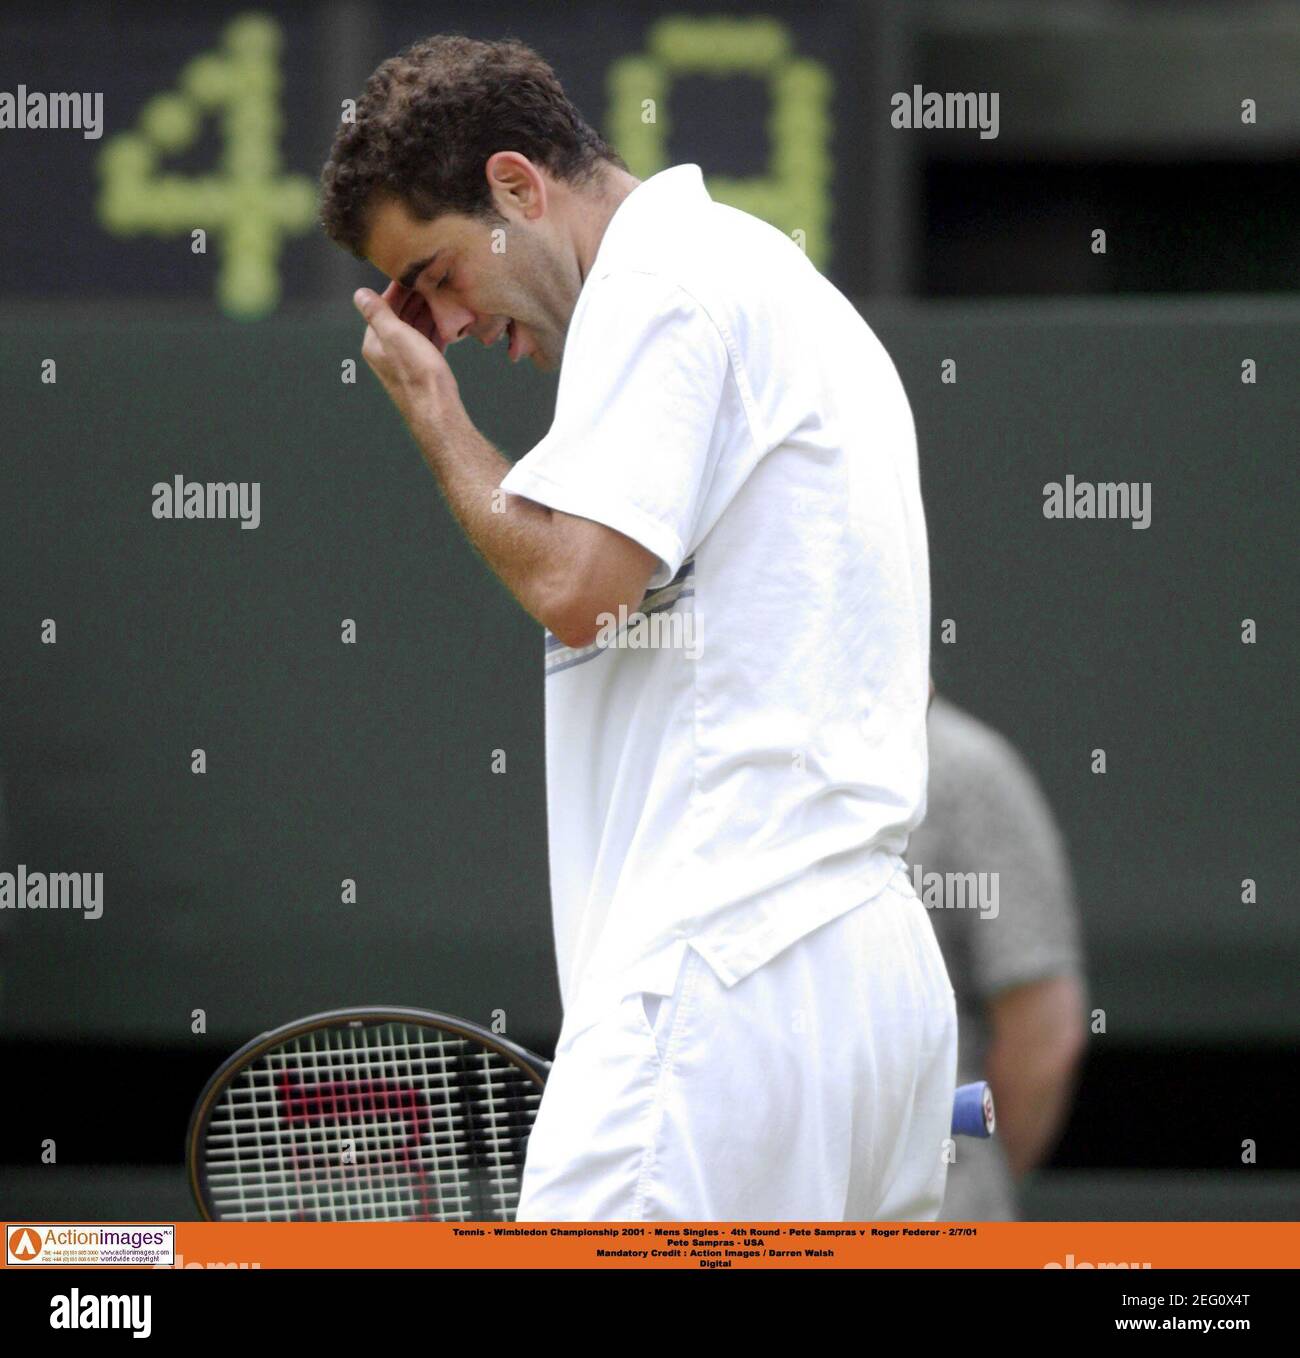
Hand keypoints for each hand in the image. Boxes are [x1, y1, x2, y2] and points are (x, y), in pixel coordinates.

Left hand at [354, 284, 459, 427]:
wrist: (438, 412)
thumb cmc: (417, 373)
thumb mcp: (395, 335)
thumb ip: (377, 313)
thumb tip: (359, 294)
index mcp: (375, 342)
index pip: (384, 306)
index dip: (399, 289)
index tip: (416, 274)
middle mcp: (388, 351)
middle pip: (401, 317)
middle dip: (417, 300)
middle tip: (435, 282)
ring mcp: (407, 361)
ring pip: (417, 329)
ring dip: (429, 314)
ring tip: (445, 298)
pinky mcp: (425, 369)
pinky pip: (429, 343)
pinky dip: (437, 331)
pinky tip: (449, 322)